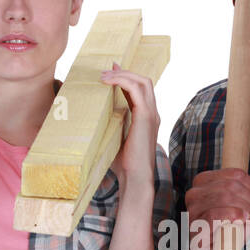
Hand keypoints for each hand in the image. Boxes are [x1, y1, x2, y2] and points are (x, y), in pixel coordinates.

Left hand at [101, 63, 158, 188]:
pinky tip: (107, 82)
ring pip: (142, 82)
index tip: (110, 72)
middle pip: (144, 81)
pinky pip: (136, 89)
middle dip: (125, 72)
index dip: (126, 78)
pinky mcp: (146, 117)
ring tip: (104, 75)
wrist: (135, 178)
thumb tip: (96, 118)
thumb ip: (112, 126)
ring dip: (122, 75)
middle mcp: (153, 114)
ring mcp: (152, 114)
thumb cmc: (124, 165)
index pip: (140, 91)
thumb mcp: (115, 139)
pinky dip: (122, 81)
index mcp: (147, 118)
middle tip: (105, 71)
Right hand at [182, 168, 249, 249]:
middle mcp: (195, 192)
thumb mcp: (246, 208)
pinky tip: (241, 220)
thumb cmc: (228, 230)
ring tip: (249, 222)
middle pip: (232, 186)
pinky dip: (232, 215)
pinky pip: (214, 214)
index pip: (236, 174)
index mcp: (205, 182)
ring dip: (244, 210)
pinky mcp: (194, 227)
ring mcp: (192, 210)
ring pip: (224, 197)